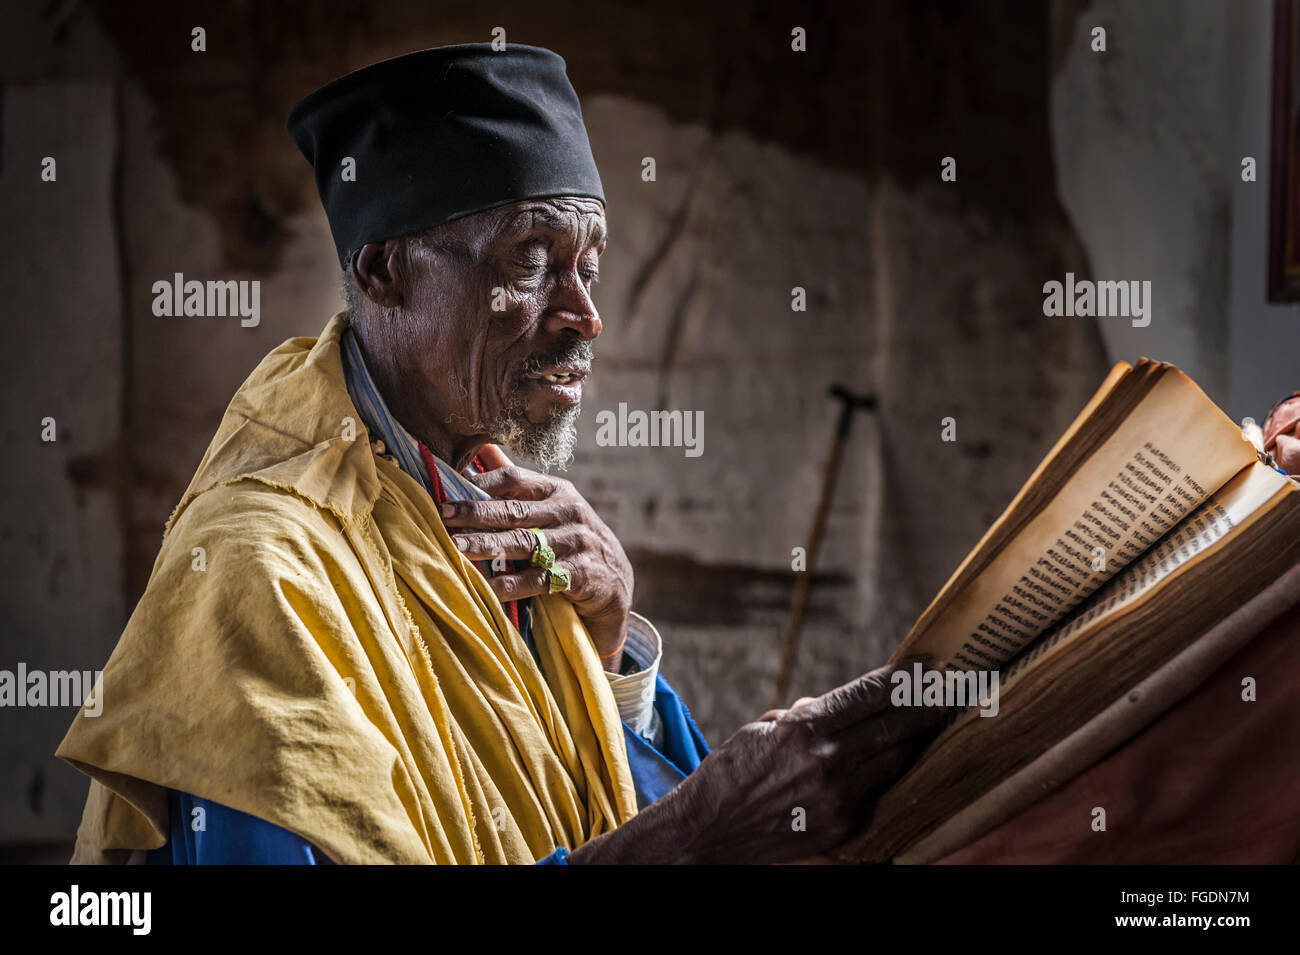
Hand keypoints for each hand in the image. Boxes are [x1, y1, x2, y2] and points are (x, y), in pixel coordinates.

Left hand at [441, 445, 633, 668]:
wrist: (614, 580)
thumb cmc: (569, 537)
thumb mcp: (550, 505)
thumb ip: (515, 482)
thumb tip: (480, 447)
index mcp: (557, 490)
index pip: (515, 479)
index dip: (480, 484)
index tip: (446, 493)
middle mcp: (568, 512)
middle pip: (514, 512)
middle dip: (474, 514)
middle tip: (441, 517)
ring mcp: (576, 543)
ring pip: (524, 544)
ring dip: (487, 547)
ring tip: (455, 550)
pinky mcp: (581, 574)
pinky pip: (539, 580)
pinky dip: (511, 585)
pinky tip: (486, 589)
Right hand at [570, 660, 947, 863]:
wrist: (707, 833)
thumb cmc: (729, 774)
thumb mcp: (762, 729)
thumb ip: (807, 715)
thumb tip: (842, 705)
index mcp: (802, 730)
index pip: (867, 696)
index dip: (903, 678)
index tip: (930, 664)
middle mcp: (824, 764)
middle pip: (893, 728)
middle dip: (926, 705)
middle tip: (952, 687)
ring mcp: (836, 800)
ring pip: (894, 763)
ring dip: (916, 740)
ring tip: (937, 721)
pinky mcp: (841, 828)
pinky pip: (878, 794)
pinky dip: (890, 776)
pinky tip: (906, 761)